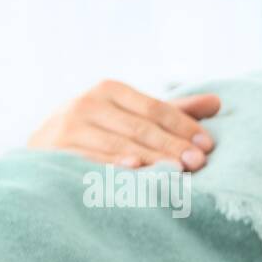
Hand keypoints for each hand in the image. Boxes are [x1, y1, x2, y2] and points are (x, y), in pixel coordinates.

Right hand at [28, 79, 220, 169]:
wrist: (43, 147)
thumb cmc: (102, 132)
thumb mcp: (133, 116)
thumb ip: (173, 111)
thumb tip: (217, 102)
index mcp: (110, 89)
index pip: (155, 108)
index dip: (183, 126)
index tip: (208, 146)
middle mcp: (88, 103)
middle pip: (140, 127)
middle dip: (172, 146)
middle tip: (198, 163)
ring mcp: (70, 127)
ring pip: (119, 145)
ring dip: (150, 159)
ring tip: (176, 171)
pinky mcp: (57, 151)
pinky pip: (92, 162)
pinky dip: (114, 167)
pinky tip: (134, 171)